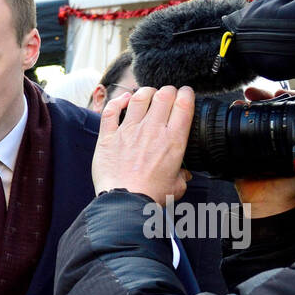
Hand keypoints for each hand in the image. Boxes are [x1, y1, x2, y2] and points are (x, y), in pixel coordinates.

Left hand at [92, 86, 194, 205]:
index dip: (186, 94)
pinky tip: (123, 100)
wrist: (124, 203)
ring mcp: (128, 131)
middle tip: (166, 96)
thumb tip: (184, 174)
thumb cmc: (150, 196)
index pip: (184, 104)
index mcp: (173, 140)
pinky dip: (117, 101)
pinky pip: (111, 111)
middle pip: (163, 95)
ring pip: (139, 98)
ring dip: (145, 92)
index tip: (185, 95)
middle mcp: (152, 130)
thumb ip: (182, 176)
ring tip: (147, 94)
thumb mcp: (177, 187)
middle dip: (167, 91)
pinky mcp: (108, 137)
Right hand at [231, 86, 294, 217]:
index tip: (281, 93)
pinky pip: (238, 131)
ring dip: (250, 104)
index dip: (288, 97)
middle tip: (258, 94)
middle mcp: (278, 136)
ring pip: (255, 115)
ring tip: (246, 99)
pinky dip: (236, 118)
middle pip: (272, 108)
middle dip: (264, 97)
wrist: (271, 205)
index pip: (294, 109)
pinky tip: (237, 109)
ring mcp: (260, 141)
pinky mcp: (243, 149)